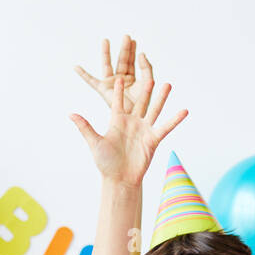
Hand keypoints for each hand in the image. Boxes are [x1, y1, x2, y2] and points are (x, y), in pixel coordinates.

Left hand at [70, 76, 186, 185]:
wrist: (119, 179)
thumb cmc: (105, 163)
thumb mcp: (94, 142)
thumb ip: (85, 127)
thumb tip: (70, 114)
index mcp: (117, 121)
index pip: (118, 102)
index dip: (119, 91)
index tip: (119, 77)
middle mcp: (132, 122)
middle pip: (140, 102)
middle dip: (144, 90)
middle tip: (149, 75)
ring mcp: (144, 130)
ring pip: (154, 110)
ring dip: (161, 99)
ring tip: (167, 84)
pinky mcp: (153, 139)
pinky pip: (165, 127)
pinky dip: (174, 120)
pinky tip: (184, 110)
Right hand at [75, 35, 152, 113]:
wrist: (135, 119)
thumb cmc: (143, 105)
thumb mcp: (149, 82)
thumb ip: (146, 67)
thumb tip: (141, 53)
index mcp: (132, 80)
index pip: (132, 62)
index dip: (132, 51)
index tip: (133, 40)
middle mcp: (121, 81)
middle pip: (122, 61)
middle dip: (124, 49)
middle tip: (126, 36)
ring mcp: (111, 84)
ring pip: (108, 65)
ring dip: (106, 53)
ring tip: (106, 40)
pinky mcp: (103, 90)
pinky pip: (91, 81)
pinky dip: (83, 74)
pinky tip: (76, 67)